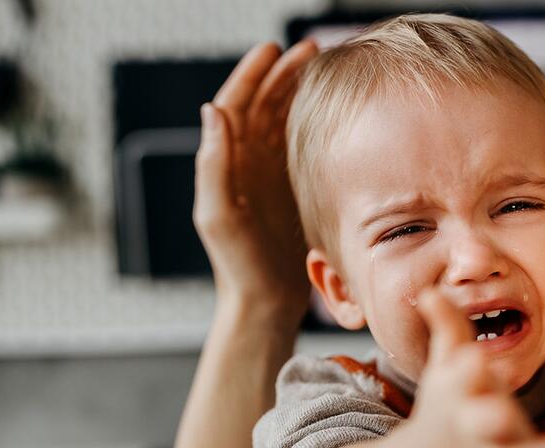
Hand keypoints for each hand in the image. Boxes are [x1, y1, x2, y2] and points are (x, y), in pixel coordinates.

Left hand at [194, 40, 318, 319]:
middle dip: (283, 74)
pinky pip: (301, 145)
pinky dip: (313, 122)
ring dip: (299, 92)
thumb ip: (212, 164)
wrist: (264, 301)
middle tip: (310, 50)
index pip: (236, 104)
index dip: (252, 73)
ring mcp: (269, 175)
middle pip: (263, 104)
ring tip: (324, 70)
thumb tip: (213, 111)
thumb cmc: (238, 265)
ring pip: (283, 120)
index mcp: (226, 162)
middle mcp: (246, 163)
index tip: (273, 49)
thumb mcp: (218, 214)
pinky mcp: (291, 190)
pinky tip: (332, 111)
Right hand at [411, 290, 544, 447]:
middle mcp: (475, 433)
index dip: (465, 372)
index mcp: (456, 401)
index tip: (474, 357)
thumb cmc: (444, 410)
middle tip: (505, 412)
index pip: (457, 382)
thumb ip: (447, 327)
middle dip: (490, 420)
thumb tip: (429, 289)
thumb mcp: (443, 369)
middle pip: (482, 428)